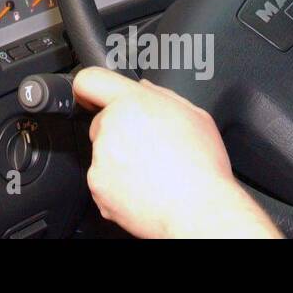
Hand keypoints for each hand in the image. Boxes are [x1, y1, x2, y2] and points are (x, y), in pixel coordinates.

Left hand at [73, 67, 280, 237]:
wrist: (199, 212)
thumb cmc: (203, 168)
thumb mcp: (196, 117)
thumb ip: (162, 96)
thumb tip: (144, 89)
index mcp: (133, 103)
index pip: (90, 80)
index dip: (89, 88)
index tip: (91, 97)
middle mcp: (111, 126)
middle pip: (101, 121)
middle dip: (119, 131)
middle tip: (148, 148)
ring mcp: (101, 157)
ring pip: (103, 152)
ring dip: (119, 160)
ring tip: (152, 172)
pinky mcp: (97, 184)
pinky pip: (103, 180)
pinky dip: (117, 185)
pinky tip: (144, 189)